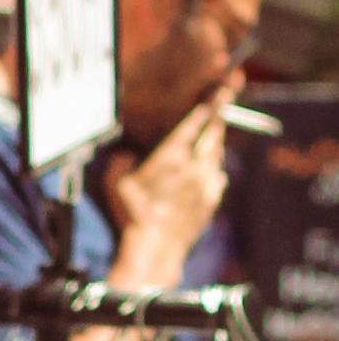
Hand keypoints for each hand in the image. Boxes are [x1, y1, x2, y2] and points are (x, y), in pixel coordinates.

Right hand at [98, 92, 230, 285]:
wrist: (156, 248)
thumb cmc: (133, 214)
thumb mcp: (116, 183)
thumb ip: (121, 162)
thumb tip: (125, 155)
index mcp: (172, 156)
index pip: (196, 122)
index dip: (210, 105)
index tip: (221, 92)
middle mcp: (195, 166)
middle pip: (214, 134)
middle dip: (219, 117)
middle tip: (225, 103)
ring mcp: (207, 184)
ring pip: (217, 154)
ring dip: (215, 142)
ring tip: (213, 135)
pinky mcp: (212, 200)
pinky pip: (219, 178)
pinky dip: (214, 169)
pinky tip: (208, 171)